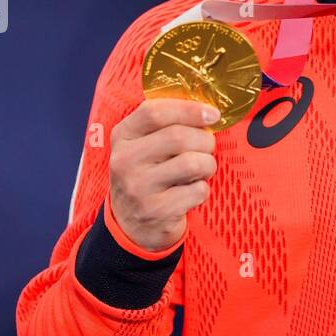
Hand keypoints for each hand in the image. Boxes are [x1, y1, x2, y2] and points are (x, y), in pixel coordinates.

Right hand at [109, 98, 219, 251]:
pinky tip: (191, 192)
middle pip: (178, 137)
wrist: (130, 225)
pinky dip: (202, 190)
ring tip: (202, 170)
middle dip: (205, 141)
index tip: (212, 114)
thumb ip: (166, 125)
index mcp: (122, 136)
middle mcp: (125, 160)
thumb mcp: (143, 146)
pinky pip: (197, 191)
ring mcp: (138, 188)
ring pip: (192, 163)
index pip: (154, 112)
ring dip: (208, 165)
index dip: (189, 109)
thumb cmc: (147, 176)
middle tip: (207, 148)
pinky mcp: (155, 211)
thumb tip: (206, 111)